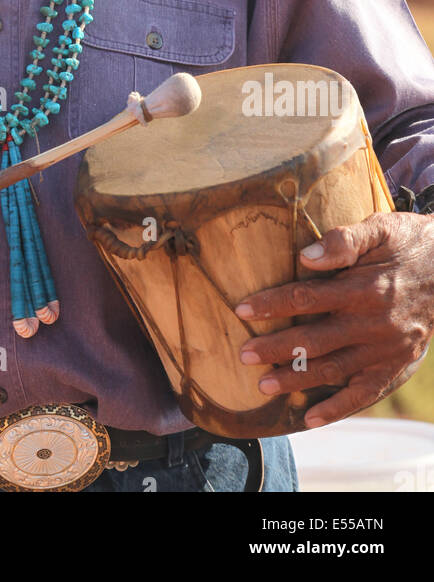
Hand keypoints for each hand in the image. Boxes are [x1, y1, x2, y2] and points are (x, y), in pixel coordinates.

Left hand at [233, 211, 433, 426]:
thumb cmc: (407, 244)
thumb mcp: (379, 229)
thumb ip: (343, 241)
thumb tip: (305, 256)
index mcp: (363, 288)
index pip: (307, 298)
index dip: (272, 304)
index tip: (242, 309)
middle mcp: (372, 323)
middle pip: (314, 340)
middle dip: (276, 349)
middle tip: (244, 355)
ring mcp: (384, 350)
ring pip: (334, 369)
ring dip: (297, 380)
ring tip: (264, 386)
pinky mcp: (395, 367)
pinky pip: (364, 394)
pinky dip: (337, 409)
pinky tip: (310, 420)